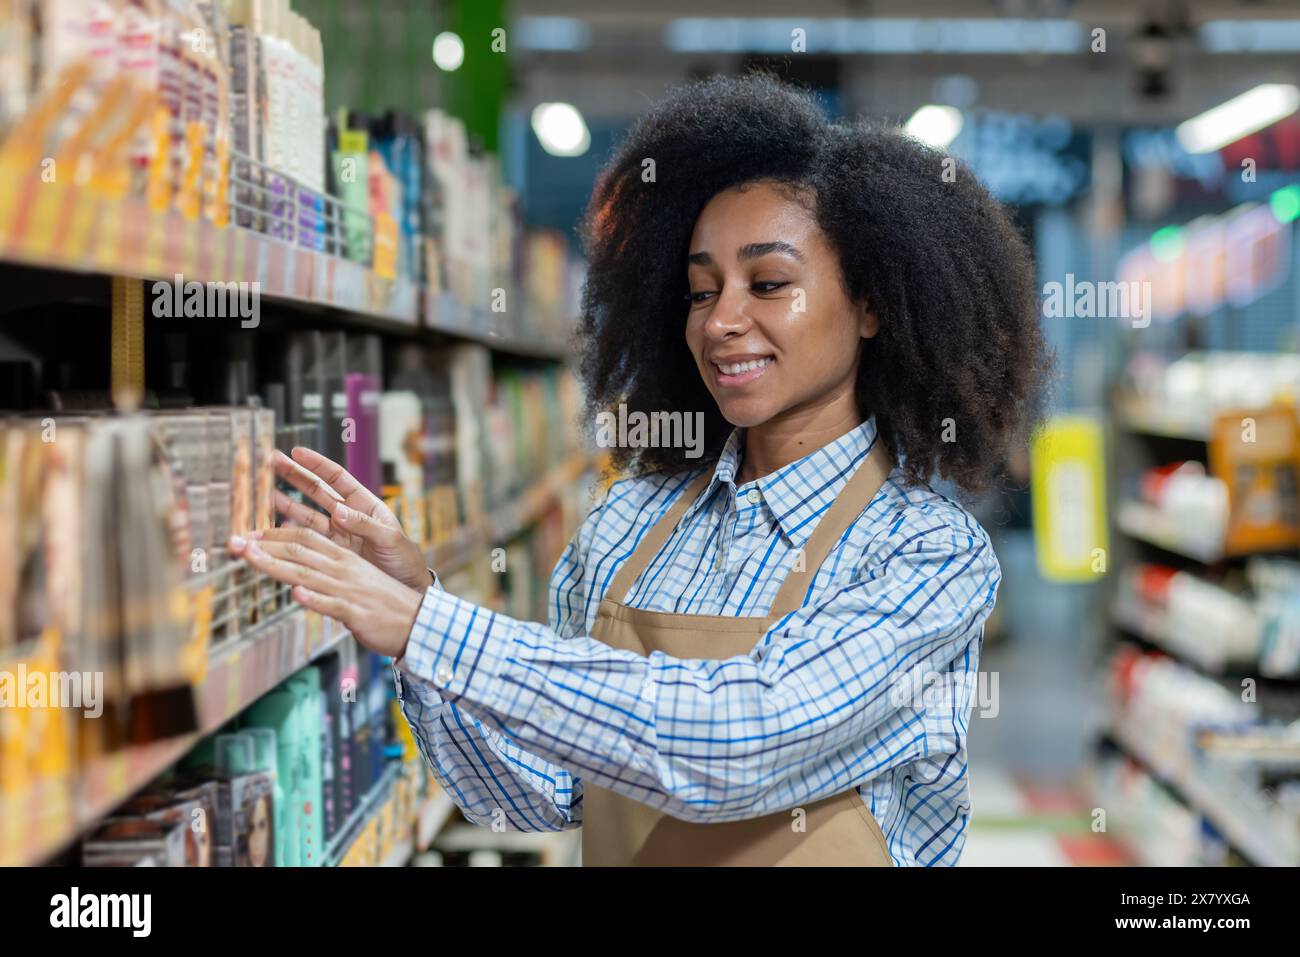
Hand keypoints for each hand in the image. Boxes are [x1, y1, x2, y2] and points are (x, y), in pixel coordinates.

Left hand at [229, 526, 422, 657]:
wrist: (417, 622)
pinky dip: (314, 599)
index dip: (272, 535)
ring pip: (307, 573)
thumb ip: (326, 576)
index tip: (245, 536)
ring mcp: (349, 589)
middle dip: (263, 545)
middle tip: (233, 542)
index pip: (303, 538)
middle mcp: (343, 569)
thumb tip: (296, 578)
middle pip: (299, 551)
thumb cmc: (383, 603)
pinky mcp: (356, 612)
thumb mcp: (353, 582)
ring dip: (276, 565)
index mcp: (343, 558)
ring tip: (250, 557)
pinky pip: (332, 604)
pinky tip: (297, 594)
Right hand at [271, 446, 431, 591]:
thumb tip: (339, 512)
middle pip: (316, 491)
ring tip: (263, 492)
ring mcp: (336, 534)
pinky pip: (306, 539)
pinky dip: (290, 533)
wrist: (406, 588)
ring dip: (285, 503)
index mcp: (364, 505)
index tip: (297, 452)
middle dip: (294, 476)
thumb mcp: (391, 539)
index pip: (337, 478)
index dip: (317, 464)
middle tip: (272, 463)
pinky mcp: (330, 553)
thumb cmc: (405, 560)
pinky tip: (274, 526)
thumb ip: (365, 525)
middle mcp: (347, 516)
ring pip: (305, 514)